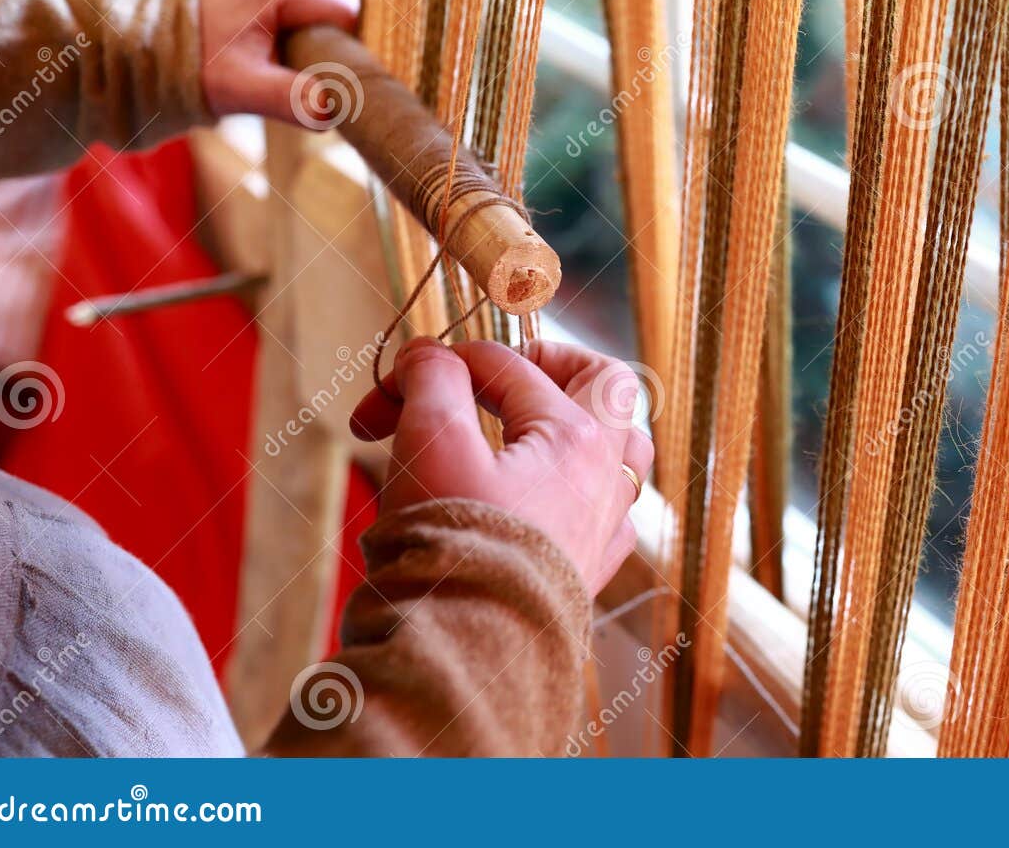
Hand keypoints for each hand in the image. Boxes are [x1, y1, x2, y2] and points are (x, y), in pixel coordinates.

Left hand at [200, 0, 359, 122]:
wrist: (143, 39)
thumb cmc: (193, 66)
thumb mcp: (240, 89)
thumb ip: (289, 98)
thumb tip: (330, 110)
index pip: (353, 10)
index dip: (363, 45)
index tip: (355, 75)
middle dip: (354, 27)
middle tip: (340, 65)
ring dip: (340, 5)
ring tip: (327, 44)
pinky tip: (308, 23)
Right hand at [349, 338, 652, 596]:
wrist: (466, 654)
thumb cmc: (453, 546)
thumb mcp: (432, 440)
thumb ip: (434, 379)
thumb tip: (429, 355)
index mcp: (578, 436)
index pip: (507, 365)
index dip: (439, 364)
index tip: (389, 390)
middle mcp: (605, 477)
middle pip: (605, 386)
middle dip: (547, 366)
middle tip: (494, 377)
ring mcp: (603, 527)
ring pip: (618, 448)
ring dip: (572, 424)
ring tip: (523, 425)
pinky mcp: (586, 571)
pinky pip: (602, 510)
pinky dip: (571, 487)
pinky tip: (534, 494)